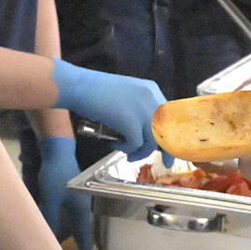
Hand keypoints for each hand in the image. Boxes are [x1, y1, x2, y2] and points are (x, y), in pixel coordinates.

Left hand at [34, 136, 93, 249]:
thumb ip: (50, 219)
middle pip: (85, 234)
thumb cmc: (56, 174)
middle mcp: (84, 209)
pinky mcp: (74, 198)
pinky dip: (73, 230)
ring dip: (79, 240)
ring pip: (80, 227)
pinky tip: (67, 234)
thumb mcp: (50, 199)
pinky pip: (75, 220)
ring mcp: (80, 203)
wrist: (58, 152)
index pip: (85, 238)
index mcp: (81, 211)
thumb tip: (48, 238)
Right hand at [50, 60, 165, 159]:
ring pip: (153, 141)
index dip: (171, 136)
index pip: (171, 117)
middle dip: (167, 150)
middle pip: (167, 131)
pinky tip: (116, 145)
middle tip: (165, 163)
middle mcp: (151, 98)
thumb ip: (139, 110)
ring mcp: (141, 109)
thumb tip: (147, 134)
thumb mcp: (126, 97)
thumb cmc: (97, 92)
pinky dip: (128, 149)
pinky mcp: (130, 120)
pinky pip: (136, 144)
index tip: (170, 150)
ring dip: (142, 152)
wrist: (79, 86)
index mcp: (151, 90)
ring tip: (129, 155)